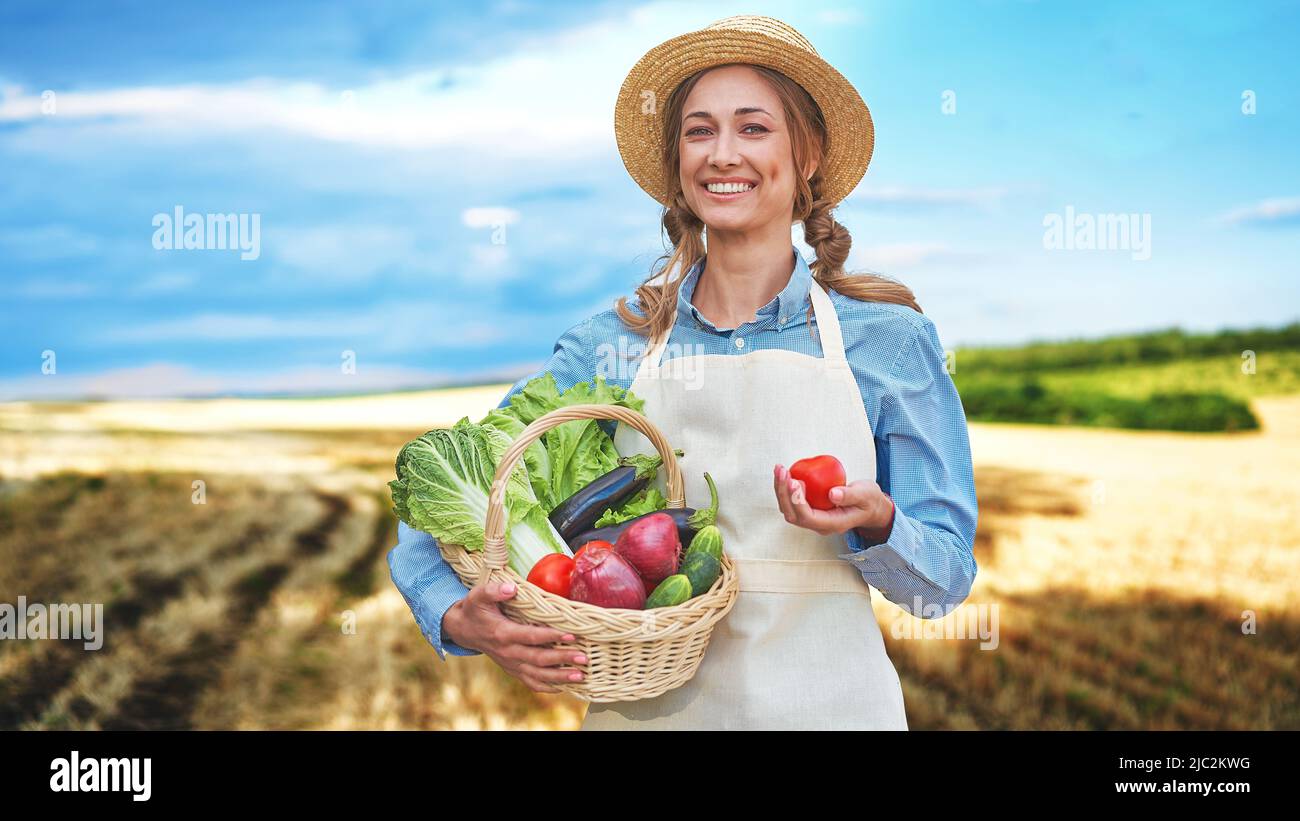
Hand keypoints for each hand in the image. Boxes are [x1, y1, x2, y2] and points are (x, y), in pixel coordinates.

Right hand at [443, 578, 586, 692]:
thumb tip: (511, 588)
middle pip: (539, 659)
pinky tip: (565, 687)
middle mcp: (508, 652)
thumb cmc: (475, 609)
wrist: (463, 630)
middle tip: (584, 658)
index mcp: (503, 633)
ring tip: (581, 676)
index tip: (571, 635)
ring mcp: (511, 663)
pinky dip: (548, 687)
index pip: (531, 636)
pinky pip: (531, 682)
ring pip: (538, 675)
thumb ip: (494, 590)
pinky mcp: (513, 669)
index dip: (551, 636)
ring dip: (560, 677)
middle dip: (562, 659)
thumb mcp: (478, 595)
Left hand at [773, 463, 892, 537]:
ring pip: (789, 509)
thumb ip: (850, 495)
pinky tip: (784, 473)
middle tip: (782, 471)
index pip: (808, 517)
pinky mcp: (810, 511)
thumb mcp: (866, 495)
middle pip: (793, 514)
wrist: (870, 508)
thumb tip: (832, 494)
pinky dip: (785, 488)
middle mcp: (819, 525)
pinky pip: (792, 502)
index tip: (794, 480)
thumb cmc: (869, 501)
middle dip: (783, 493)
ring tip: (780, 469)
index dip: (797, 500)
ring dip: (781, 490)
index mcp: (833, 524)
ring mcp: (813, 519)